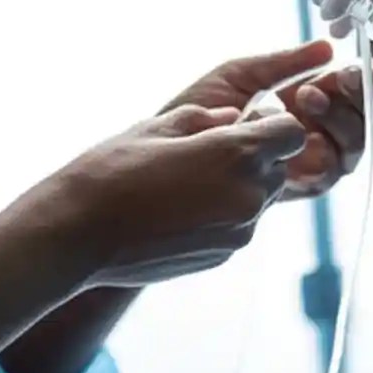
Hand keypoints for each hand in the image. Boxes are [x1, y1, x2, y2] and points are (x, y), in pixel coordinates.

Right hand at [62, 104, 306, 286]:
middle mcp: (249, 194)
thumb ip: (204, 118)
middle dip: (256, 157)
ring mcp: (239, 231)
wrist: (79, 235)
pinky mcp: (223, 256)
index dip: (272, 125)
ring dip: (238, 187)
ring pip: (260, 200)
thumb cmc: (112, 172)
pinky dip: (222, 215)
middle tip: (209, 153)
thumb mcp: (156, 128)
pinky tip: (179, 211)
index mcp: (238, 154)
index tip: (243, 123)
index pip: (293, 132)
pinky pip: (238, 227)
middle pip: (279, 168)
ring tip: (188, 183)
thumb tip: (234, 117)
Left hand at [164, 40, 372, 199]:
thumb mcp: (241, 75)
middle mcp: (319, 137)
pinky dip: (324, 146)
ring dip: (343, 117)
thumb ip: (284, 63)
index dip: (371, 77)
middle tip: (343, 77)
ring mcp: (312, 164)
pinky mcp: (298, 188)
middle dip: (362, 96)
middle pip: (367, 122)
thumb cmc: (199, 113)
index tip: (371, 58)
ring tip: (309, 95)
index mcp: (311, 107)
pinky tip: (304, 124)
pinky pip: (330, 171)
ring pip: (355, 145)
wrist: (167, 149)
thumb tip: (326, 46)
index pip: (356, 94)